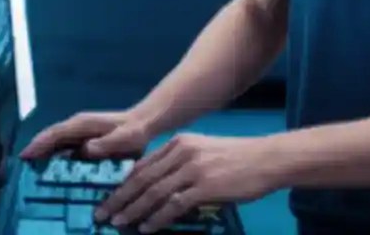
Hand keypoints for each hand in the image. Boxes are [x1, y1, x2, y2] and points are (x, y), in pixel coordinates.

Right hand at [20, 110, 151, 159]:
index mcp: (83, 124)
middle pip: (50, 137)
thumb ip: (106, 144)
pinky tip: (48, 168)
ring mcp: (79, 132)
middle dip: (35, 149)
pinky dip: (53, 156)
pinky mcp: (83, 139)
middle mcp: (77, 126)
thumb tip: (85, 150)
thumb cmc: (134, 131)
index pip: (55, 133)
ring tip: (29, 169)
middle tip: (20, 166)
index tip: (25, 155)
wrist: (144, 123)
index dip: (39, 144)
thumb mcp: (124, 138)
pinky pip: (63, 147)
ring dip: (42, 153)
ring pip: (55, 142)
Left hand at [97, 133, 277, 232]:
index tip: (110, 198)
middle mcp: (182, 153)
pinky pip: (173, 205)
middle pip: (142, 179)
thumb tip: (159, 187)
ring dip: (133, 210)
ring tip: (118, 223)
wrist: (266, 159)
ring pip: (153, 193)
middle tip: (102, 214)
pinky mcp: (205, 186)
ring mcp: (193, 169)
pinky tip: (146, 228)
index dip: (123, 184)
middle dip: (119, 198)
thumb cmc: (239, 158)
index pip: (143, 165)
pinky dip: (157, 218)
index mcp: (179, 143)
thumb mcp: (204, 152)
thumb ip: (181, 164)